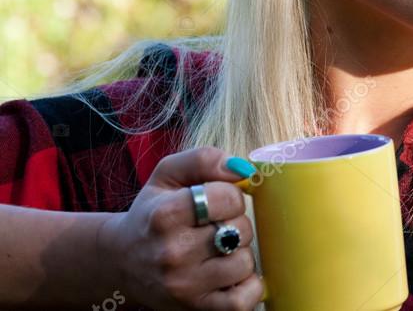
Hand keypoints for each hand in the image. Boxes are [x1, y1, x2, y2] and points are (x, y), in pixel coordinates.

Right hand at [97, 147, 263, 309]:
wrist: (122, 261)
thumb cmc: (153, 212)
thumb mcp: (168, 175)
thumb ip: (204, 159)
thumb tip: (243, 169)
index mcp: (165, 215)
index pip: (228, 197)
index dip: (232, 196)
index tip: (218, 201)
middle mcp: (171, 253)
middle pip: (240, 229)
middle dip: (235, 223)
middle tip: (214, 226)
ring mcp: (183, 285)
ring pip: (245, 262)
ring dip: (239, 253)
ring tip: (218, 250)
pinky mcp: (195, 309)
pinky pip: (244, 300)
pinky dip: (249, 286)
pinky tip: (231, 274)